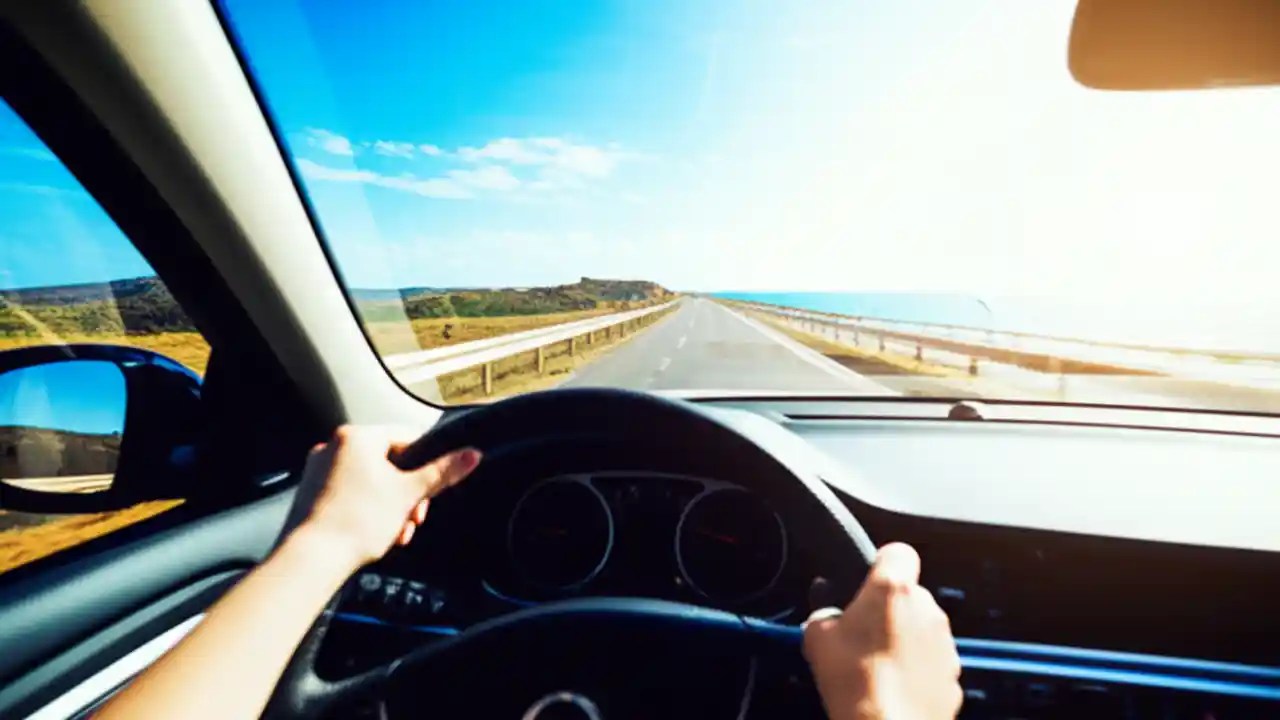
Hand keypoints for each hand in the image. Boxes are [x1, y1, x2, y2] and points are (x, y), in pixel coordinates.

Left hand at [294, 425, 480, 571]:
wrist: (312, 558)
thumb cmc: (358, 521)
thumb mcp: (409, 494)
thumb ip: (443, 472)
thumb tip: (473, 454)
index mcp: (357, 436)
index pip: (406, 438)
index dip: (426, 465)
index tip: (431, 490)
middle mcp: (333, 446)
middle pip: (388, 463)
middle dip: (407, 494)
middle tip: (414, 519)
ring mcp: (318, 469)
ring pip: (370, 481)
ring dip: (390, 507)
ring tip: (395, 533)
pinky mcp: (311, 493)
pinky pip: (349, 493)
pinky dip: (367, 510)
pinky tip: (375, 534)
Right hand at [803, 543, 961, 719]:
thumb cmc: (853, 681)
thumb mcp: (816, 638)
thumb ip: (825, 615)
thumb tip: (828, 619)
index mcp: (893, 590)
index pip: (898, 551)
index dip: (881, 564)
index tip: (868, 582)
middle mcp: (927, 610)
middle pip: (910, 595)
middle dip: (891, 610)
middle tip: (864, 634)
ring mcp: (946, 644)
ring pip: (924, 629)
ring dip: (906, 641)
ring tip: (878, 667)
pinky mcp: (954, 675)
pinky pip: (933, 662)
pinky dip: (918, 670)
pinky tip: (896, 687)